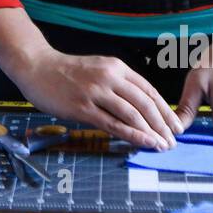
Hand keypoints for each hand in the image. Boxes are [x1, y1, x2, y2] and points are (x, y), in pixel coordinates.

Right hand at [11, 47, 182, 150]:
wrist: (37, 67)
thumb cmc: (66, 71)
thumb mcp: (97, 69)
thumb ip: (117, 84)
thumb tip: (138, 107)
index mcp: (116, 67)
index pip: (148, 90)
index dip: (165, 110)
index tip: (175, 125)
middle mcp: (109, 77)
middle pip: (144, 103)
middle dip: (162, 125)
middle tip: (173, 140)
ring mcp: (96, 92)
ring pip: (132, 114)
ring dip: (151, 132)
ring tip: (162, 146)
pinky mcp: (83, 107)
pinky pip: (112, 124)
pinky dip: (132, 135)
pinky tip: (144, 143)